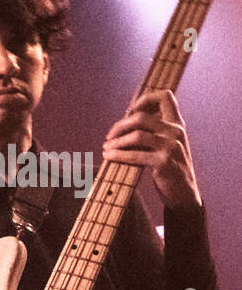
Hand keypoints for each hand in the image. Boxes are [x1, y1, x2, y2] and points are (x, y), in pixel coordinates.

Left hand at [102, 90, 200, 210]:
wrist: (184, 192)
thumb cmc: (169, 168)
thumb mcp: (166, 144)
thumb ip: (153, 132)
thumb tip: (125, 122)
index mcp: (177, 124)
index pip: (165, 97)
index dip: (144, 99)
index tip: (129, 111)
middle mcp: (176, 131)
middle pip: (141, 117)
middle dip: (120, 126)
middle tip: (109, 137)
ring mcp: (171, 146)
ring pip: (136, 135)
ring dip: (116, 142)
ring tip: (106, 148)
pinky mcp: (164, 162)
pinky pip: (135, 155)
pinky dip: (118, 155)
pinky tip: (109, 156)